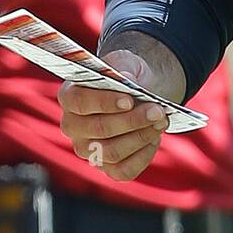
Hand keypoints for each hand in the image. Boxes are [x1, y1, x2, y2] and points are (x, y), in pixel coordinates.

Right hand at [58, 51, 170, 181]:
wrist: (141, 92)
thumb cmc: (128, 75)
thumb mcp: (125, 62)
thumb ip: (124, 68)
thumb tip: (127, 80)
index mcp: (70, 95)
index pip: (79, 102)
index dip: (104, 102)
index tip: (129, 100)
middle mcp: (73, 126)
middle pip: (98, 129)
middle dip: (132, 121)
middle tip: (157, 110)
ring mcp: (87, 150)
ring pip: (112, 152)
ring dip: (141, 136)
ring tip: (161, 121)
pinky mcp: (105, 167)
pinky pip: (123, 171)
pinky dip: (143, 156)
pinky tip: (154, 138)